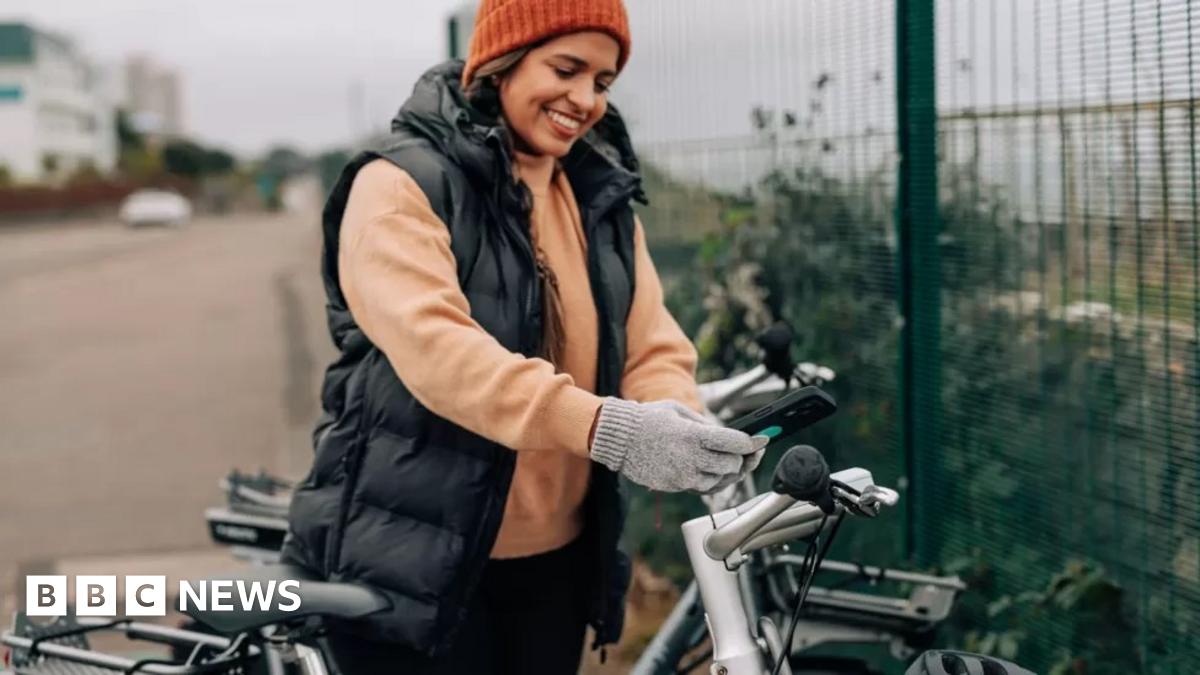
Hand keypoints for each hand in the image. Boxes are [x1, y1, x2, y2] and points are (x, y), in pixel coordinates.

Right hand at [588, 397, 768, 492]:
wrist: (619, 439)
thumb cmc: (648, 420)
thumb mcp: (679, 412)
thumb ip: (705, 425)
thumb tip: (727, 436)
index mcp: (693, 435)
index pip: (735, 443)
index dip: (753, 443)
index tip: (761, 441)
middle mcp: (690, 458)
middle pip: (732, 465)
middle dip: (743, 459)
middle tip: (749, 453)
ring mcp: (682, 476)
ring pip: (720, 481)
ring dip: (728, 471)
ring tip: (731, 461)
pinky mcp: (675, 486)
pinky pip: (702, 487)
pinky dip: (711, 480)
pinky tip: (712, 469)